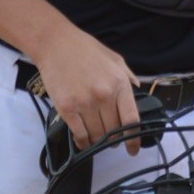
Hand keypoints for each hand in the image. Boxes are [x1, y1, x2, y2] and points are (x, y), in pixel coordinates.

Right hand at [32, 27, 141, 154]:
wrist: (56, 44)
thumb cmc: (85, 50)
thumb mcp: (115, 59)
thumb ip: (128, 77)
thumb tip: (138, 92)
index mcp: (119, 83)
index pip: (132, 120)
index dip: (134, 139)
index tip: (133, 149)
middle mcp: (104, 95)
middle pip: (114, 131)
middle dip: (114, 140)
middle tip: (111, 140)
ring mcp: (84, 102)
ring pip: (97, 136)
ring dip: (98, 142)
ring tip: (96, 139)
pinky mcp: (66, 108)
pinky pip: (79, 134)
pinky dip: (82, 142)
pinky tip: (83, 140)